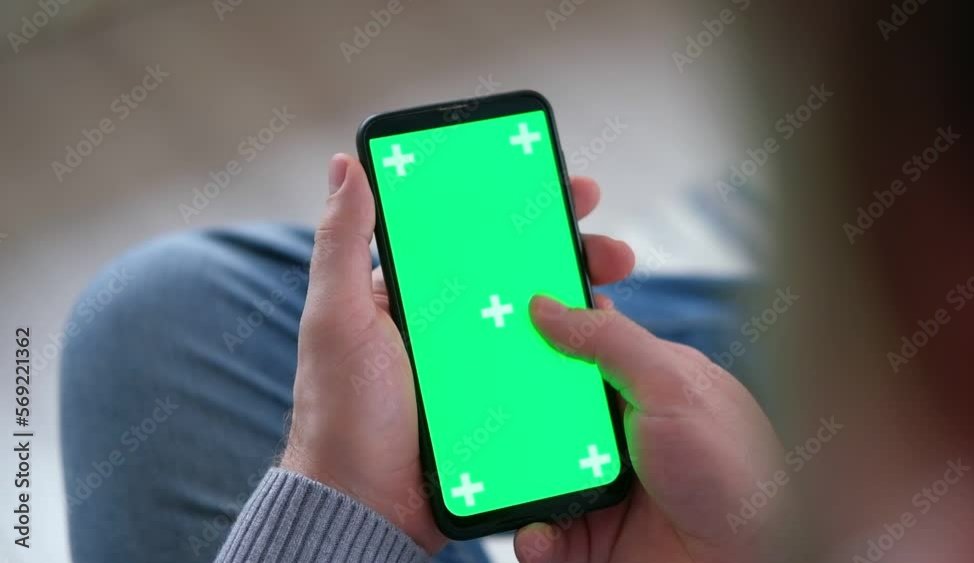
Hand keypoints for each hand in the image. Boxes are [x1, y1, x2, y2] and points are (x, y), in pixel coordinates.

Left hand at [280, 153, 635, 552]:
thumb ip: (341, 243)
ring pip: (542, 318)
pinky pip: (546, 369)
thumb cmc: (342, 411)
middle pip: (521, 272)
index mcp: (415, 293)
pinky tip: (604, 339)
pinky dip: (577, 353)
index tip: (559, 184)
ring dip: (582, 297)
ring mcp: (481, 364)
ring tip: (614, 284)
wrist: (365, 505)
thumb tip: (345, 166)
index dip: (518, 205)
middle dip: (569, 247)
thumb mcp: (336, 318)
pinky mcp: (501, 403)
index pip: (473, 233)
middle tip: (608, 243)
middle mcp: (453, 322)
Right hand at [514, 300, 781, 562]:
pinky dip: (532, 534)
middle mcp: (621, 432)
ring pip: (533, 469)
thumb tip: (547, 306)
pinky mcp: (590, 538)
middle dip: (515, 405)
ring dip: (514, 475)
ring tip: (504, 476)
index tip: (503, 317)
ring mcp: (603, 485)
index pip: (583, 345)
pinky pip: (541, 531)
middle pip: (545, 406)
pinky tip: (539, 531)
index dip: (545, 330)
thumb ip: (607, 340)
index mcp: (645, 384)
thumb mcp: (671, 385)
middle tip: (488, 398)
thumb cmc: (736, 474)